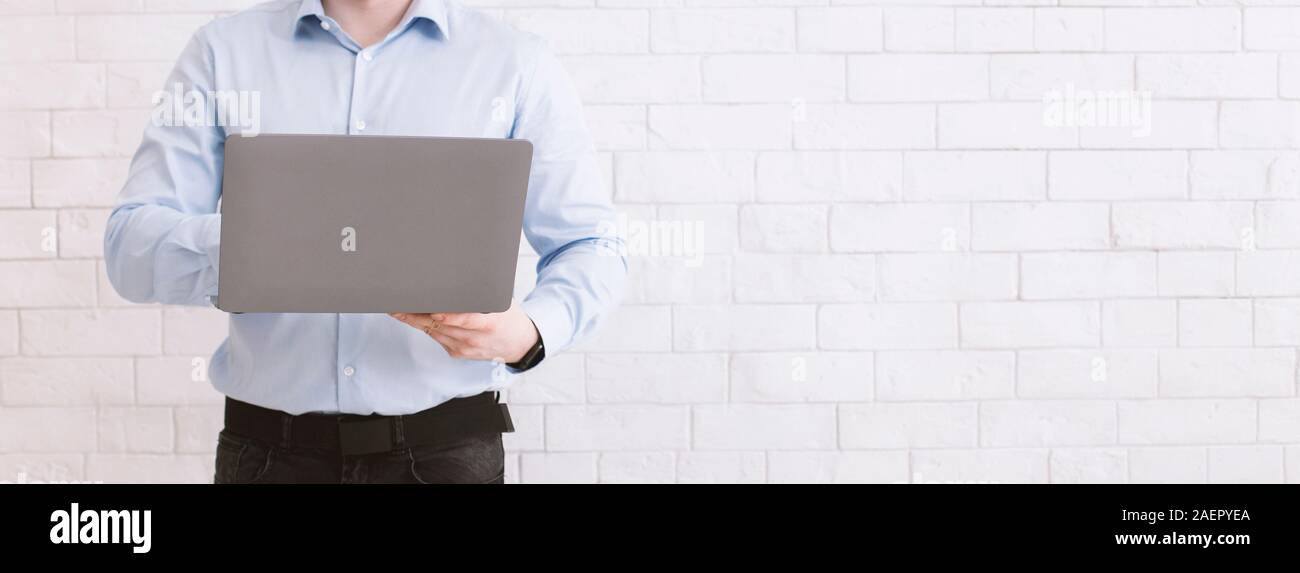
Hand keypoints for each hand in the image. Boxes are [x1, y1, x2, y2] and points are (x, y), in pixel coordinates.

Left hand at [390, 300, 538, 362]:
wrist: (518, 344)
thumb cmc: (508, 317)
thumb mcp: (501, 301)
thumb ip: (482, 293)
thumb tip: (461, 274)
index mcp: (489, 323)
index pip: (465, 319)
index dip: (447, 316)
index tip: (432, 311)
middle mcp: (474, 338)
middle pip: (439, 325)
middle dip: (416, 314)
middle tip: (397, 305)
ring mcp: (463, 347)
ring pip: (432, 331)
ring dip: (413, 319)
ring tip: (397, 308)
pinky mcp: (456, 352)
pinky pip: (435, 336)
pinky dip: (425, 326)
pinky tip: (413, 316)